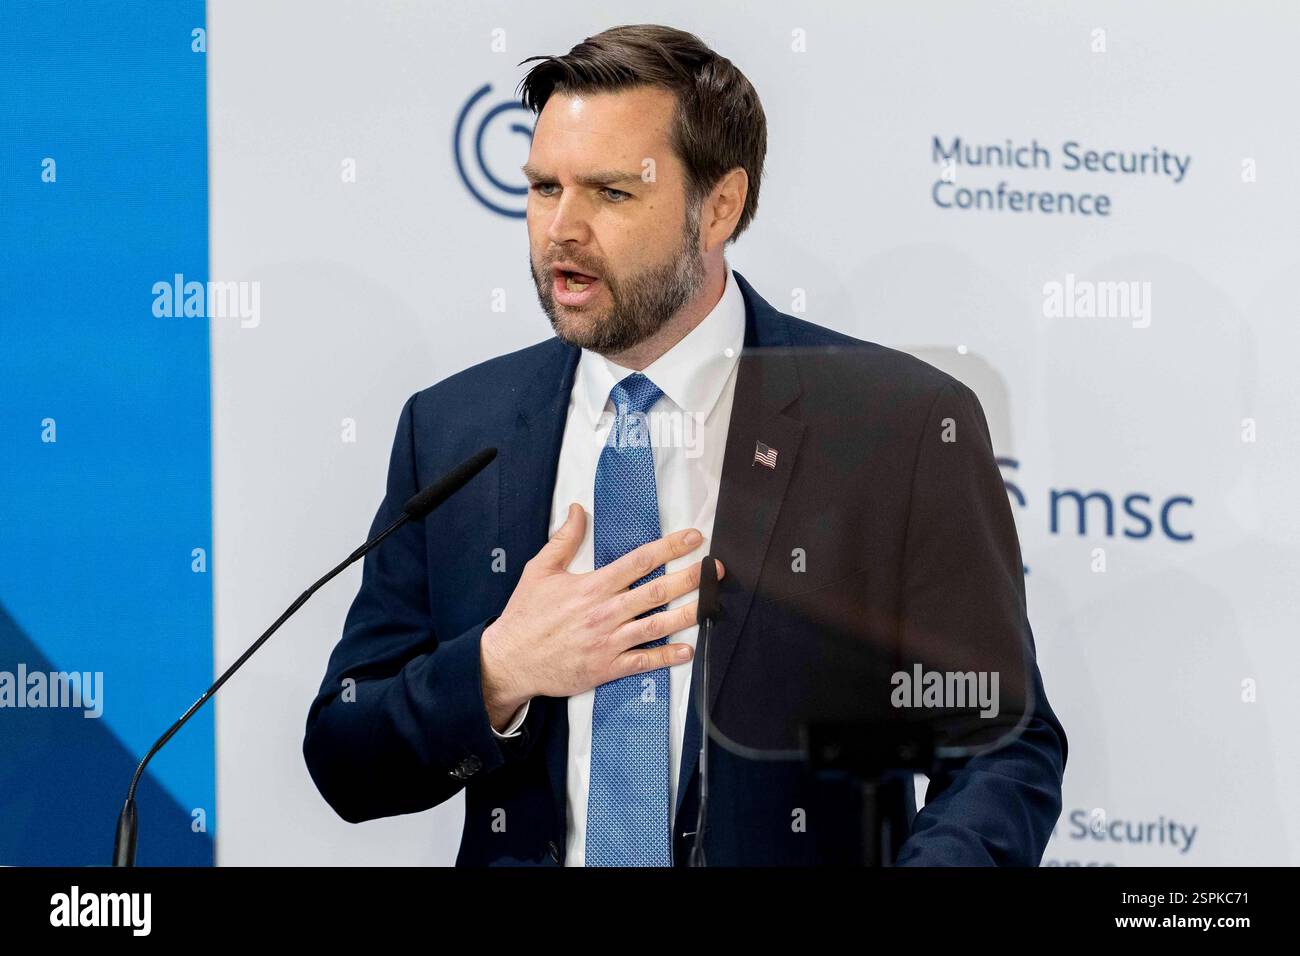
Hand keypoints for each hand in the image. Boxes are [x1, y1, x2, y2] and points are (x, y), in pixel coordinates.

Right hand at [480, 502, 723, 729]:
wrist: (510, 661)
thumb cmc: (525, 616)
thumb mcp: (539, 571)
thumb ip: (563, 540)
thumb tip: (578, 510)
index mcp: (592, 587)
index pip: (639, 561)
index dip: (670, 547)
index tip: (693, 538)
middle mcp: (605, 612)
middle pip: (657, 592)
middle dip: (690, 578)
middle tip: (715, 569)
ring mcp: (608, 642)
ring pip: (657, 625)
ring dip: (688, 613)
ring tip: (712, 603)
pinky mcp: (607, 667)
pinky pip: (643, 661)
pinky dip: (667, 656)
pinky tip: (687, 649)